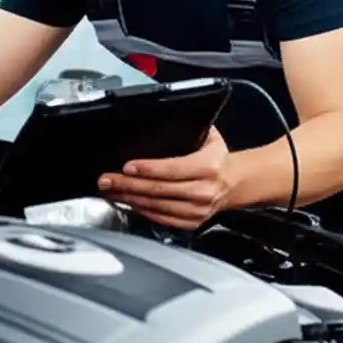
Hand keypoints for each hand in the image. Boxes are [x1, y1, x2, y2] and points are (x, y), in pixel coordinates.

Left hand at [97, 127, 236, 229]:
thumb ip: (190, 129)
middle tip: (106, 179)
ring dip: (129, 199)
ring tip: (110, 190)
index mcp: (208, 167)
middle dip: (128, 185)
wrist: (235, 183)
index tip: (127, 167)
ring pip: (157, 207)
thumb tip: (162, 118)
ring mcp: (198, 211)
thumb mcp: (210, 137)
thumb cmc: (217, 157)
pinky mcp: (191, 223)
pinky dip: (141, 211)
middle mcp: (203, 191)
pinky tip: (127, 202)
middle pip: (159, 190)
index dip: (148, 169)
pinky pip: (161, 219)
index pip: (172, 169)